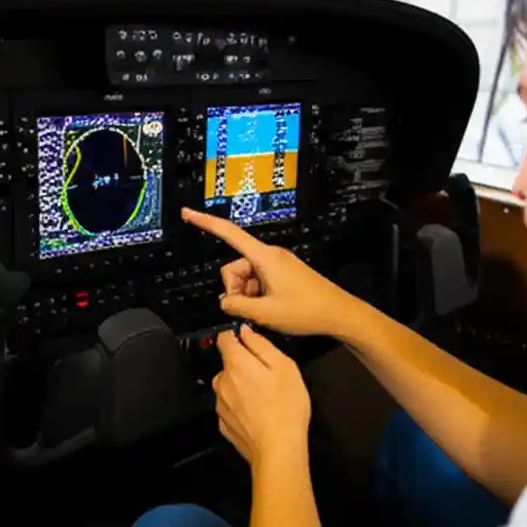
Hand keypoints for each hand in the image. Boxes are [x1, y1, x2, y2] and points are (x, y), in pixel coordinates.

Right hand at [182, 208, 375, 339]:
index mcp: (264, 257)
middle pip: (235, 265)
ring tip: (264, 311)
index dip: (205, 222)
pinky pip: (258, 280)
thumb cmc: (305, 311)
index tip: (186, 213)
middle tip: (251, 309)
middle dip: (235, 288)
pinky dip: (257, 295)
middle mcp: (269, 255)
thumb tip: (224, 302)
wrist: (339, 313)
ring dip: (247, 295)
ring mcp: (277, 263)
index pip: (229, 233)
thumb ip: (238, 306)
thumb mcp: (266, 314)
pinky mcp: (283, 272)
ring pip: (246, 276)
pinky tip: (270, 309)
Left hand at [214, 325, 310, 465]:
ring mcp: (221, 405)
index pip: (224, 339)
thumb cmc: (286, 405)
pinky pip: (230, 408)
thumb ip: (260, 345)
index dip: (235, 336)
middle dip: (243, 367)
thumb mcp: (284, 366)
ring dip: (240, 388)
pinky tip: (257, 415)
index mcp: (236, 364)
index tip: (247, 341)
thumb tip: (244, 331)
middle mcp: (222, 382)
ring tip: (264, 399)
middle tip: (267, 378)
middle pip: (228, 365)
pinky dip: (240, 408)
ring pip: (228, 387)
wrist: (278, 447)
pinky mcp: (224, 424)